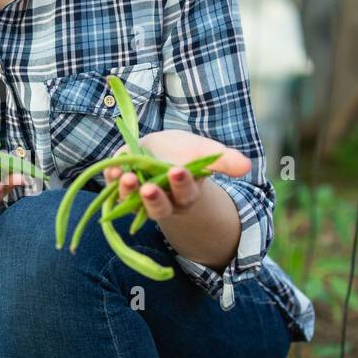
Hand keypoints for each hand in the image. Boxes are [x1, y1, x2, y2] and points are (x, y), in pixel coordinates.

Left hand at [102, 131, 250, 221]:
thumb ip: (224, 160)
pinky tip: (111, 170)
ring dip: (128, 192)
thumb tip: (246, 167)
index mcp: (186, 193)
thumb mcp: (204, 152)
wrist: (158, 151)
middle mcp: (163, 200)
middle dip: (154, 198)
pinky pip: (114, 190)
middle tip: (149, 188)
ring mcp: (139, 198)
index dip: (182, 183)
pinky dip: (111, 181)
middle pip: (159, 206)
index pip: (186, 192)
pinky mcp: (121, 190)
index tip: (178, 170)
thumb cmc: (185, 154)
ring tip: (126, 178)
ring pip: (134, 202)